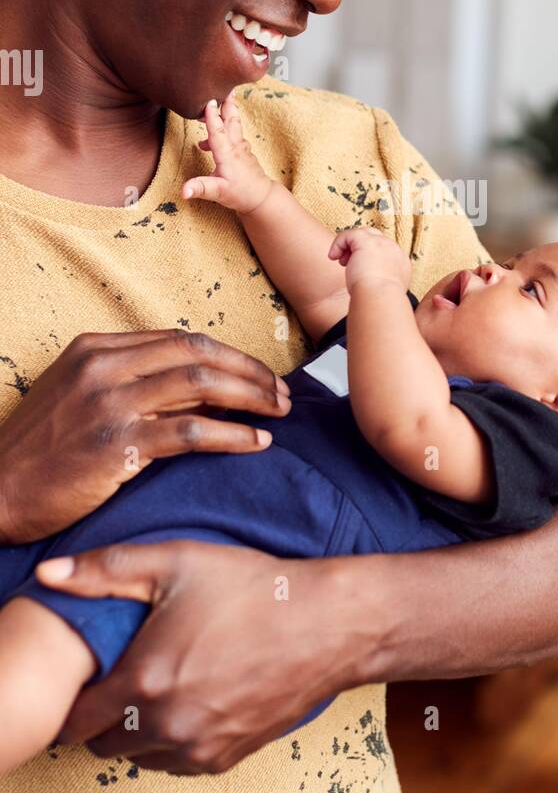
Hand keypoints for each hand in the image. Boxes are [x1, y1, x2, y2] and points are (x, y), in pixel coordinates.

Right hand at [0, 330, 290, 543]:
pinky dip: (232, 434)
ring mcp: (110, 403)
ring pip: (201, 385)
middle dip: (248, 371)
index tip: (258, 373)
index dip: (228, 355)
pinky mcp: (117, 444)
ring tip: (279, 413)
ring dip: (250, 397)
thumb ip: (129, 381)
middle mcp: (104, 367)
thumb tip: (200, 385)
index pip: (180, 339)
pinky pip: (191, 431)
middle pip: (198, 354)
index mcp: (96, 348)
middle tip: (281, 392)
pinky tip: (256, 442)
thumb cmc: (42, 452)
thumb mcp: (78, 396)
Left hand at [36, 541, 367, 773]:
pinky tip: (192, 699)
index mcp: (145, 682)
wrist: (326, 625)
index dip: (76, 696)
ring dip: (140, 731)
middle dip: (106, 713)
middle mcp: (167, 726)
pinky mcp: (227, 757)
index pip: (76, 720)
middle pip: (104, 743)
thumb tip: (51, 575)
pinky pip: (178, 764)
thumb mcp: (178, 562)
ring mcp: (199, 747)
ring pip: (141, 758)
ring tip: (162, 685)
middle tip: (127, 674)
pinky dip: (174, 741)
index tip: (91, 673)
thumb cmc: (255, 589)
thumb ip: (106, 569)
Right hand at [181, 91, 274, 215]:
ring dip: (226, 110)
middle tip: (225, 83)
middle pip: (230, 119)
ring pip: (233, 124)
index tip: (208, 100)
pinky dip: (225, 126)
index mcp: (227, 154)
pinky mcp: (242, 151)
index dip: (212, 116)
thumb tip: (183, 191)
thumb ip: (200, 188)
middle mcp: (235, 147)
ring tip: (218, 99)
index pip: (218, 131)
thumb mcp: (218, 193)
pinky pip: (233, 133)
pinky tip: (208, 140)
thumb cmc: (241, 194)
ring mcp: (240, 147)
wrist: (261, 199)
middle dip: (226, 102)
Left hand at [328, 226, 411, 294]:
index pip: (383, 250)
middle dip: (359, 249)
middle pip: (374, 238)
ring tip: (341, 262)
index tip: (359, 270)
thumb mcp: (384, 291)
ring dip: (348, 246)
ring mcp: (382, 243)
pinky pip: (349, 234)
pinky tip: (333, 257)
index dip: (368, 257)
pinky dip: (338, 243)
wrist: (380, 300)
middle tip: (347, 264)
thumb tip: (368, 281)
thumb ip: (380, 282)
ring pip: (361, 234)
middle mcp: (394, 249)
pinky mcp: (366, 241)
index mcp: (401, 262)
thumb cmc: (378, 302)